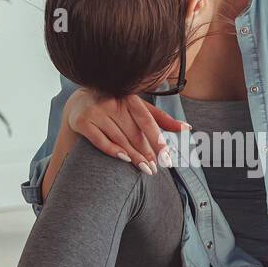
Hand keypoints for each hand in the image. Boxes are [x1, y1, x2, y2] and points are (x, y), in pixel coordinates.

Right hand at [64, 89, 188, 172]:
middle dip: (147, 153)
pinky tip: (125, 160)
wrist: (80, 102)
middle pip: (134, 133)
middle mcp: (112, 102)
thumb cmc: (116, 106)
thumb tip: (188, 128)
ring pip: (120, 139)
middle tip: (156, 169)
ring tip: (146, 169)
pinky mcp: (82, 122)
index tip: (166, 157)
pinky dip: (113, 151)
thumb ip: (161, 119)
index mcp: (129, 97)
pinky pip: (100, 141)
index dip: (157, 140)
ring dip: (134, 157)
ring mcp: (96, 111)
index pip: (147, 121)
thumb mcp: (138, 108)